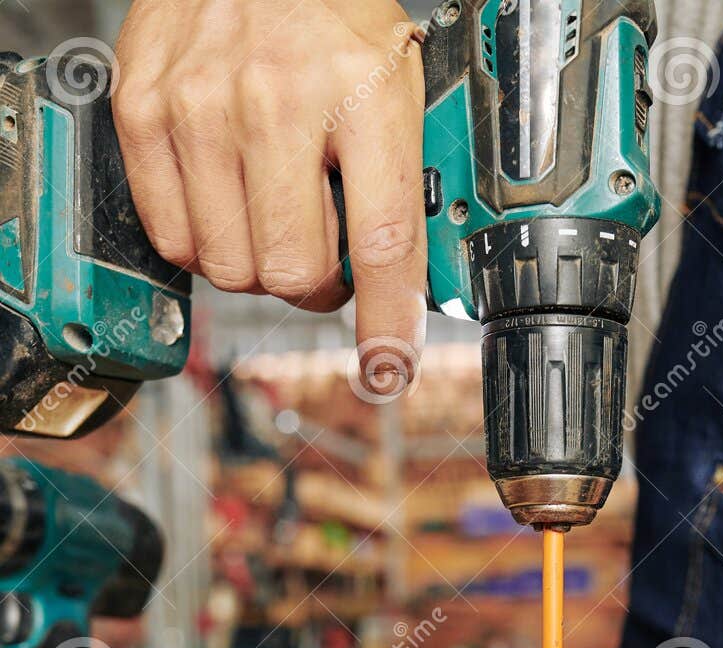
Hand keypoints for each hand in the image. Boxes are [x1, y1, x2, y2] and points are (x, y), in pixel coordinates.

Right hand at [114, 0, 425, 383]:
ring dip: (254, 259)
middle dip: (312, 281)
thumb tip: (410, 290)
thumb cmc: (325, 9)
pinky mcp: (144, 111)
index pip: (382, 241)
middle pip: (290, 272)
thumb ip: (399, 182)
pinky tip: (223, 195)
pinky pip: (172, 237)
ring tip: (269, 205)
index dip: (387, 319)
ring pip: (229, 267)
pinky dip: (200, 238)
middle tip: (320, 245)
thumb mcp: (392, 81)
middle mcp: (277, 99)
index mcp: (362, 92)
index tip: (388, 367)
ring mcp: (201, 107)